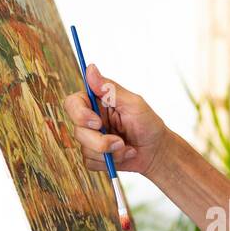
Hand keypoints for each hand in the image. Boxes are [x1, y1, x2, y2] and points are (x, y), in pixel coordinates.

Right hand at [62, 64, 169, 178]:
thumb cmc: (148, 123)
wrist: (156, 151)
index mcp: (97, 102)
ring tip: (126, 147)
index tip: (97, 122)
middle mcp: (91, 120)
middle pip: (77, 130)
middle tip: (120, 142)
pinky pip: (91, 162)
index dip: (79, 114)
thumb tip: (90, 68)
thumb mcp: (133, 103)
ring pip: (85, 149)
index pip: (73, 103)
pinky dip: (110, 162)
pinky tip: (124, 155)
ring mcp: (91, 139)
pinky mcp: (94, 156)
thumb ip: (110, 89)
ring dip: (110, 152)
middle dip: (99, 141)